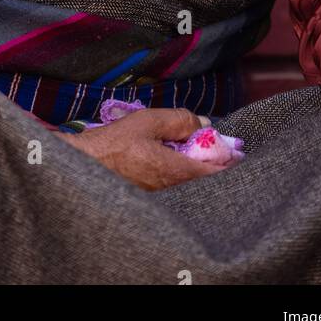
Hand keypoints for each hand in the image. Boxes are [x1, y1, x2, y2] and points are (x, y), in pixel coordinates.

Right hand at [59, 107, 232, 191]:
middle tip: (217, 151)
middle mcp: (172, 191)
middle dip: (214, 167)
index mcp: (175, 171)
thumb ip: (179, 120)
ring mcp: (161, 199)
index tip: (237, 152)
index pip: (215, 173)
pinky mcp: (150, 200)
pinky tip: (171, 163)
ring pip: (189, 186)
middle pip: (204, 182)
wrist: (83, 166)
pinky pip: (173, 189)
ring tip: (193, 153)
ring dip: (195, 171)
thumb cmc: (113, 143)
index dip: (229, 162)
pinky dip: (179, 176)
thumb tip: (203, 123)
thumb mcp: (147, 121)